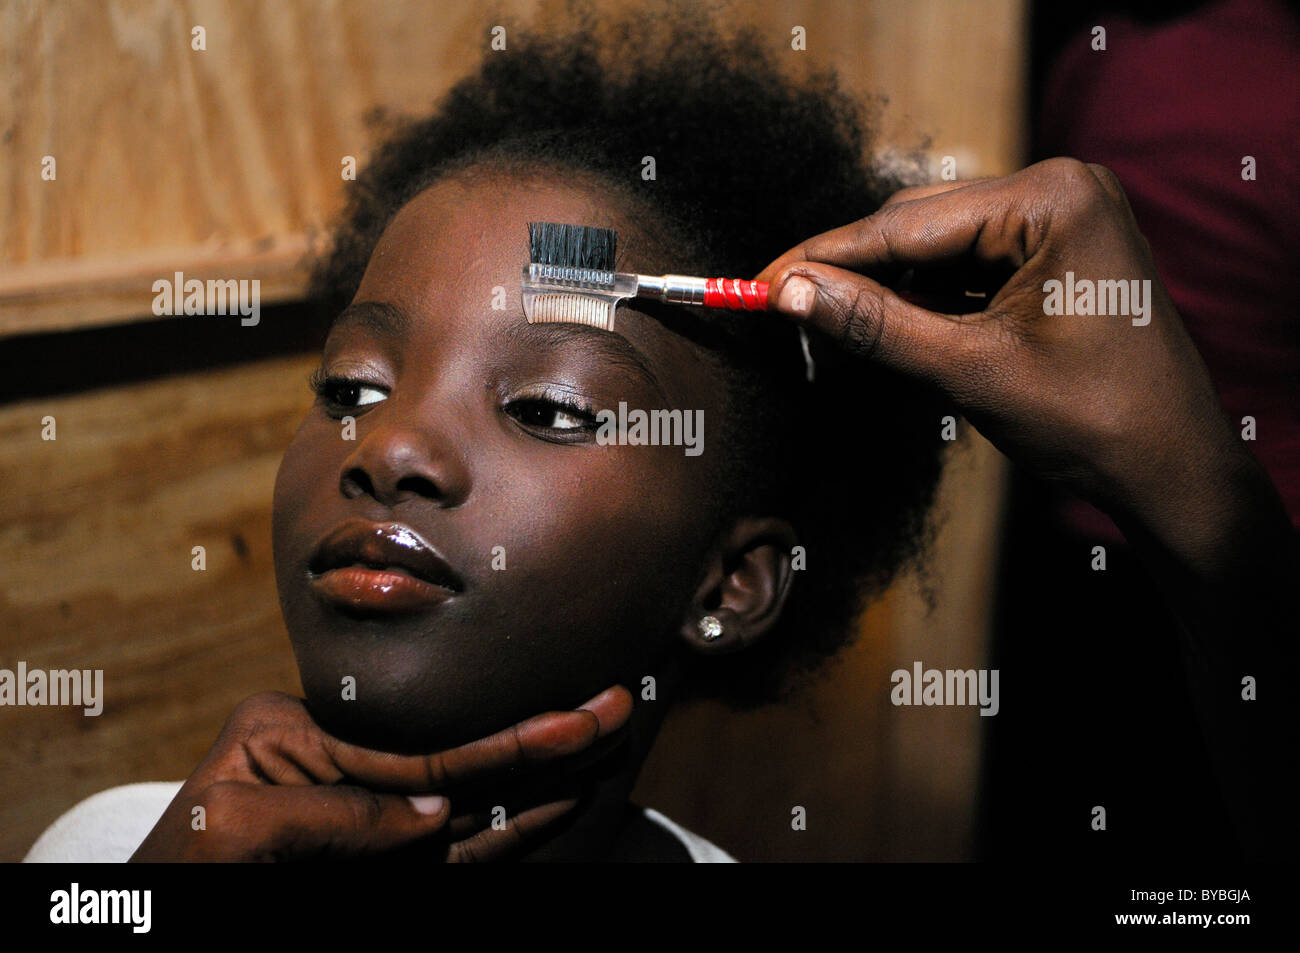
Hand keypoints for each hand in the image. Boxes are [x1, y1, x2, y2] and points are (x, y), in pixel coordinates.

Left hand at [129, 686, 632, 861]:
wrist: (149, 935)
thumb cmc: (176, 877)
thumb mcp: (236, 827)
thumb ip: (339, 814)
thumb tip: (433, 818)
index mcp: (304, 742)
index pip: (425, 754)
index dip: (506, 746)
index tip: (574, 724)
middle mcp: (348, 780)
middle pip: (467, 769)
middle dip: (545, 744)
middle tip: (619, 706)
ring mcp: (371, 835)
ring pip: (476, 814)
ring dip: (545, 787)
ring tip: (609, 750)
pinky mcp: (382, 879)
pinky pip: (456, 863)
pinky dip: (511, 839)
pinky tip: (559, 810)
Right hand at [757, 158, 1243, 533]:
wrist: (1172, 472)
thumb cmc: (1095, 421)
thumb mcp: (973, 370)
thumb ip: (877, 325)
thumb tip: (792, 293)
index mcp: (1053, 200)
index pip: (908, 225)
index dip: (824, 257)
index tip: (760, 282)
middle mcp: (1059, 192)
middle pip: (918, 227)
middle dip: (850, 272)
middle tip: (780, 310)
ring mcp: (1058, 223)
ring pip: (935, 250)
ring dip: (882, 290)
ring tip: (820, 326)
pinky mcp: (1051, 257)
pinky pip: (965, 269)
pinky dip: (920, 301)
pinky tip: (879, 325)